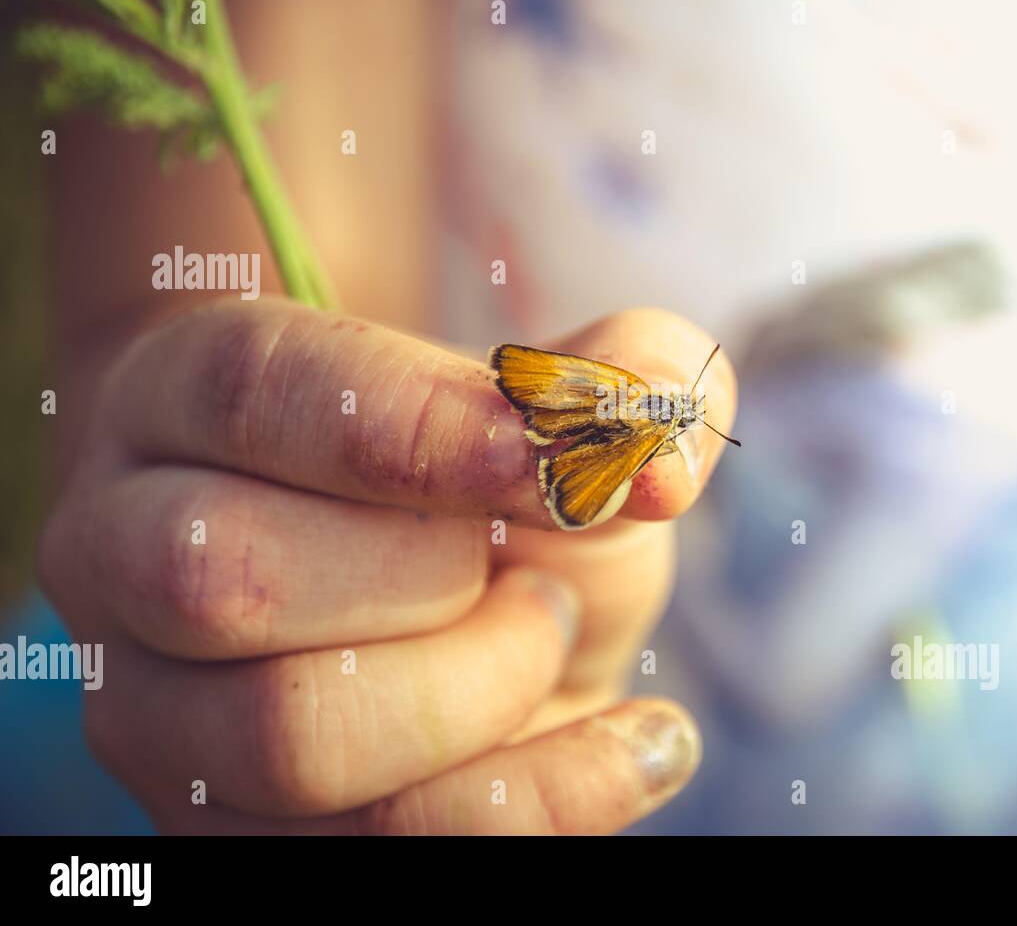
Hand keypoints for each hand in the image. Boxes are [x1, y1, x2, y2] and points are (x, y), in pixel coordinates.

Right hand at [37, 299, 736, 833]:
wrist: (467, 616)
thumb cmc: (495, 498)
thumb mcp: (563, 421)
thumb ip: (618, 390)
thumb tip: (658, 464)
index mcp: (184, 400)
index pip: (254, 390)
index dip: (414, 425)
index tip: (547, 458)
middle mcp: (127, 557)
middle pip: (229, 576)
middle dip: (437, 575)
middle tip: (536, 567)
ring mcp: (160, 716)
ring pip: (287, 740)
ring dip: (484, 689)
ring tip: (551, 636)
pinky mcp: (226, 836)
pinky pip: (377, 856)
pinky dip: (548, 800)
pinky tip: (640, 744)